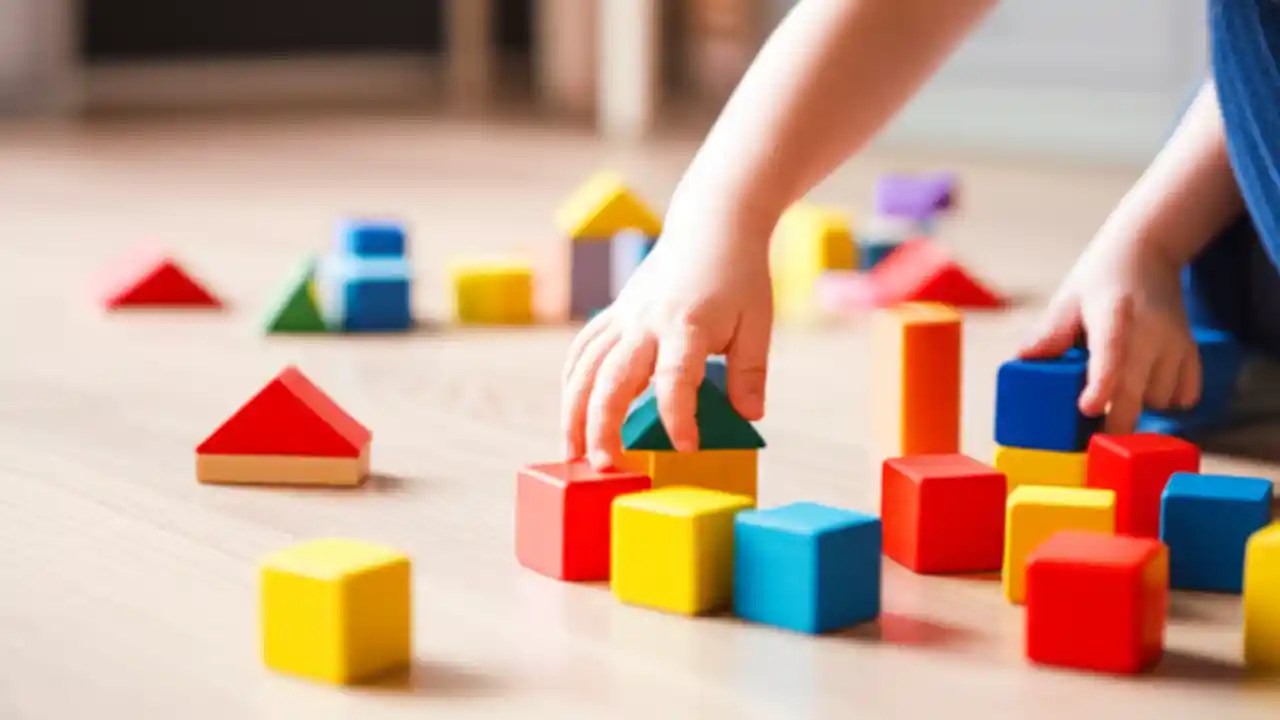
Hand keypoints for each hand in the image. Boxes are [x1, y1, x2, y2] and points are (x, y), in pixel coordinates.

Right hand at [561, 199, 774, 469]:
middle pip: (613, 378)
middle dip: (603, 425)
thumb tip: (749, 417)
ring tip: (573, 452)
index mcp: (688, 324)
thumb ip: (749, 372)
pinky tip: (570, 411)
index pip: (675, 379)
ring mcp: (626, 316)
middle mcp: (647, 321)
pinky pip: (583, 350)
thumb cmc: (739, 274)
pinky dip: (572, 382)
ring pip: (586, 367)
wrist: (712, 223)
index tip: (686, 448)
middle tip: (604, 466)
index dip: (678, 417)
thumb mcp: (757, 323)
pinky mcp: (615, 313)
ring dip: (573, 411)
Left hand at [1018, 235, 1199, 433]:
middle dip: (1115, 421)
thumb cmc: (1098, 281)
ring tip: (1118, 387)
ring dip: (1138, 405)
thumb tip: (1021, 359)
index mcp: (1113, 315)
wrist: (1149, 252)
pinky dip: (1166, 399)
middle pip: (1136, 390)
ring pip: (1159, 399)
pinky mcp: (1192, 351)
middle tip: (1091, 436)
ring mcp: (1175, 342)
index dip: (1101, 386)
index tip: (1087, 408)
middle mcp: (1150, 330)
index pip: (1111, 354)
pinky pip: (1184, 395)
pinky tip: (1145, 385)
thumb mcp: (1068, 299)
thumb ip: (1049, 332)